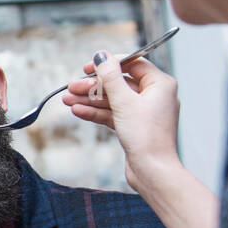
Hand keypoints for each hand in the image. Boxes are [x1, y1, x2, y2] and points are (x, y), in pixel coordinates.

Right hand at [61, 52, 180, 192]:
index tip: (88, 67)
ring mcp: (143, 112)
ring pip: (113, 100)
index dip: (108, 64)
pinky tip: (78, 111)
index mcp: (160, 84)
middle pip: (119, 83)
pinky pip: (113, 114)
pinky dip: (96, 112)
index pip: (132, 64)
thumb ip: (110, 76)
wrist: (152, 171)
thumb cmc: (146, 137)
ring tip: (68, 100)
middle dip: (93, 86)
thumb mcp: (124, 101)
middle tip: (71, 87)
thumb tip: (102, 56)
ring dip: (90, 100)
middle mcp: (154, 96)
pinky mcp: (134, 126)